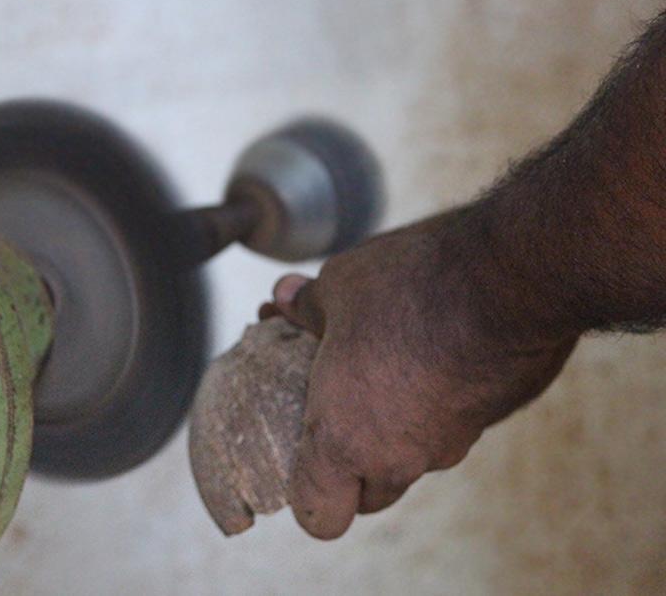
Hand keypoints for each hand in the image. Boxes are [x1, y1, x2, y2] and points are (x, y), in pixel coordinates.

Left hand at [261, 210, 578, 538]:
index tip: (300, 459)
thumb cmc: (409, 288)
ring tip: (381, 367)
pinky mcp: (491, 418)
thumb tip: (283, 299)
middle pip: (367, 494)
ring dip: (393, 430)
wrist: (510, 277)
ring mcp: (451, 442)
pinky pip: (450, 425)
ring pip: (411, 459)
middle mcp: (399, 457)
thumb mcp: (338, 287)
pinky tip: (431, 351)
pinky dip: (435, 403)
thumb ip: (306, 307)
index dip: (306, 498)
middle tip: (335, 406)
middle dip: (349, 463)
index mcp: (344, 438)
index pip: (320, 517)